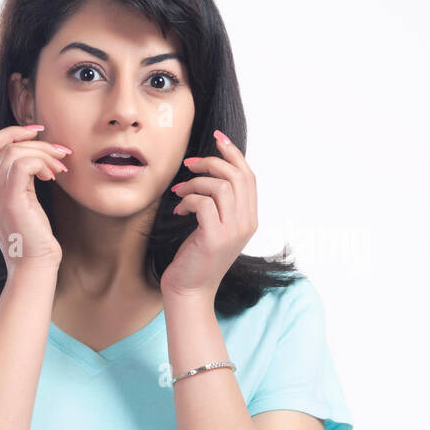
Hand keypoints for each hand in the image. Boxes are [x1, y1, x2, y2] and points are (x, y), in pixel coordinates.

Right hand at [0, 124, 70, 273]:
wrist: (33, 264)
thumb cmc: (33, 235)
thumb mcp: (21, 200)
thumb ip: (19, 178)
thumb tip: (38, 153)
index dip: (12, 132)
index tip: (38, 132)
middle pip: (3, 144)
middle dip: (34, 142)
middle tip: (60, 152)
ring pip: (15, 151)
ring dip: (43, 154)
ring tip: (59, 170)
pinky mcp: (9, 198)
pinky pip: (22, 163)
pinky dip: (41, 163)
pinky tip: (52, 176)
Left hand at [161, 128, 257, 300]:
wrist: (191, 292)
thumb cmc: (197, 258)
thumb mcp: (214, 226)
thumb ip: (219, 203)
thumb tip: (209, 170)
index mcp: (250, 219)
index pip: (249, 176)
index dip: (234, 153)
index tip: (217, 138)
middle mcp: (247, 223)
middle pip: (237, 176)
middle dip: (210, 162)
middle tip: (188, 165)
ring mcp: (233, 231)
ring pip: (220, 186)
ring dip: (195, 183)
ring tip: (179, 193)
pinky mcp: (214, 238)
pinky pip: (203, 203)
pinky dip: (187, 200)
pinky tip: (178, 210)